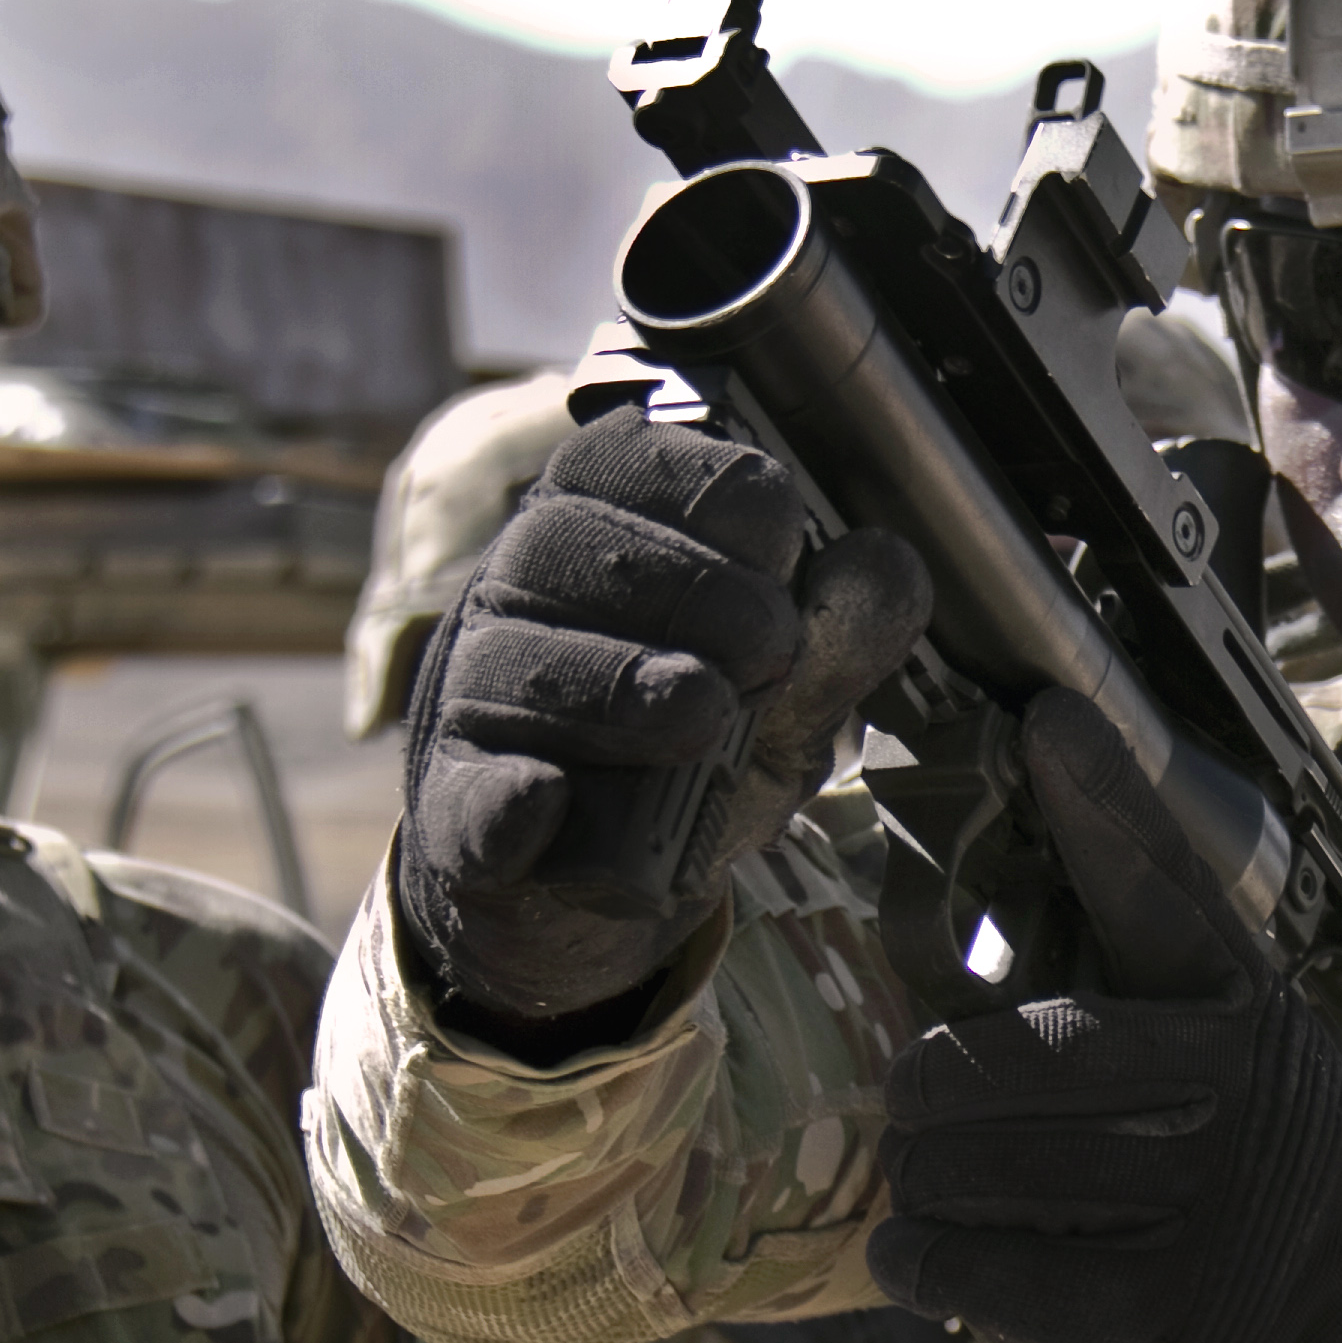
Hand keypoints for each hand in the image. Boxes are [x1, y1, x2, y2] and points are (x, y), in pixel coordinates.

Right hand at [396, 413, 928, 1030]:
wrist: (613, 880)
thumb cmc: (701, 747)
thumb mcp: (790, 688)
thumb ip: (842, 631)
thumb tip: (883, 560)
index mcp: (601, 531)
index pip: (632, 462)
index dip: (719, 501)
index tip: (782, 557)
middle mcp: (519, 599)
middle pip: (563, 546)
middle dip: (686, 589)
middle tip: (769, 653)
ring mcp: (475, 706)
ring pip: (515, 669)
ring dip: (616, 686)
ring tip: (702, 715)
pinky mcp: (458, 818)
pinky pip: (469, 802)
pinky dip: (508, 804)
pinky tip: (548, 800)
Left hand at [864, 693, 1341, 1342]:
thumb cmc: (1252, 1167)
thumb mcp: (1233, 1050)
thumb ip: (1137, 984)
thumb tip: (997, 898)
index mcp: (1240, 1006)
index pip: (1161, 890)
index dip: (1101, 802)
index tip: (1046, 718)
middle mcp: (1232, 1087)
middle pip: (1013, 1055)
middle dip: (931, 1087)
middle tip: (912, 1101)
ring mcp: (1201, 1199)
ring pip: (981, 1163)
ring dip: (924, 1180)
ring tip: (923, 1184)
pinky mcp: (1159, 1307)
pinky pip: (986, 1268)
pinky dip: (927, 1263)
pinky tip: (914, 1256)